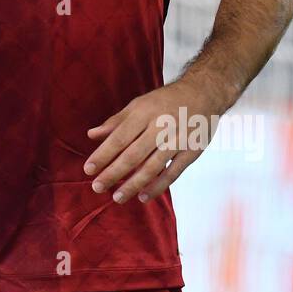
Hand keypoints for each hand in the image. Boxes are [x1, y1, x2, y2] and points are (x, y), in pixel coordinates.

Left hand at [82, 74, 230, 203]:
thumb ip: (116, 122)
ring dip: (133, 184)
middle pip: (134, 154)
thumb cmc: (165, 101)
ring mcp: (178, 140)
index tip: (88, 169)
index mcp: (144, 112)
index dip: (103, 154)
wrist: (204, 93)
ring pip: (153, 166)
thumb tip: (91, 135)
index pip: (119, 137)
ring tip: (117, 197)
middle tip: (97, 187)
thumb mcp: (139, 104)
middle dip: (114, 173)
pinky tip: (143, 196)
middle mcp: (161, 126)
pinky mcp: (192, 151)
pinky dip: (158, 186)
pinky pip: (173, 172)